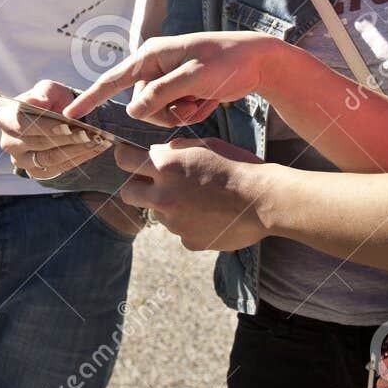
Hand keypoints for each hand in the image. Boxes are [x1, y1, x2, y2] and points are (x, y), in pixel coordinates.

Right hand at [0, 80, 110, 180]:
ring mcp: (20, 160)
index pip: (22, 123)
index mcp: (4, 117)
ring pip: (50, 158)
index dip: (46, 125)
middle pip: (37, 142)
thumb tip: (34, 102)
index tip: (68, 124)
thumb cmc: (51, 101)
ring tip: (97, 141)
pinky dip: (80, 158)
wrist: (59, 118)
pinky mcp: (36, 172)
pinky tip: (96, 149)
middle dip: (66, 138)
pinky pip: (59, 168)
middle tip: (90, 134)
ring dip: (76, 150)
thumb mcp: (49, 90)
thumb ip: (43, 93)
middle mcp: (8, 142)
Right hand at [65, 32, 279, 126]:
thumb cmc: (226, 61)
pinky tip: (209, 100)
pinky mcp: (181, 90)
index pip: (113, 80)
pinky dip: (192, 112)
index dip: (90, 98)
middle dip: (165, 112)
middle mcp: (155, 66)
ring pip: (158, 114)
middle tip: (192, 100)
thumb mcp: (192, 78)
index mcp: (151, 55)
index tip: (69, 114)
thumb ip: (160, 94)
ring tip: (203, 98)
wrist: (257, 60)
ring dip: (181, 113)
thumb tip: (133, 111)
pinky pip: (175, 114)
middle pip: (141, 105)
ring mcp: (168, 79)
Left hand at [113, 137, 266, 250]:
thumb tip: (155, 153)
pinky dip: (190, 223)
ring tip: (201, 199)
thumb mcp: (204, 146)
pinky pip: (180, 230)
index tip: (127, 158)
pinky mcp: (187, 241)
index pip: (124, 160)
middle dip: (137, 187)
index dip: (125, 158)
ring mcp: (174, 222)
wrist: (263, 200)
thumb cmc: (237, 166)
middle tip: (153, 184)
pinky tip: (211, 215)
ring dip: (169, 205)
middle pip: (128, 193)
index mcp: (165, 166)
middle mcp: (163, 195)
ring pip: (157, 213)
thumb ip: (174, 150)